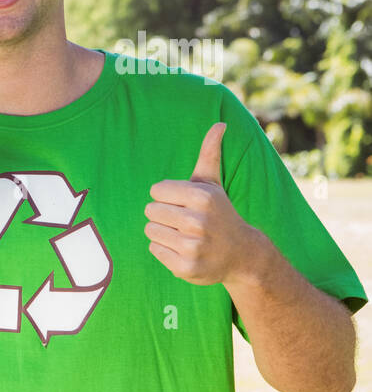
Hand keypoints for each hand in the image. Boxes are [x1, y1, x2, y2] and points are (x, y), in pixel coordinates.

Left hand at [144, 122, 257, 285]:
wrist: (242, 254)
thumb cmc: (219, 213)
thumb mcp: (213, 184)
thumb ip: (210, 153)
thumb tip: (219, 124)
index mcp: (202, 197)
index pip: (156, 190)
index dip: (166, 196)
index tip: (183, 203)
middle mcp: (198, 221)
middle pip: (150, 211)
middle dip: (163, 214)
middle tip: (183, 220)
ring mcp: (192, 246)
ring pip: (149, 230)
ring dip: (162, 232)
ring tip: (183, 234)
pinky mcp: (185, 267)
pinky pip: (154, 250)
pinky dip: (164, 250)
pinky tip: (183, 249)